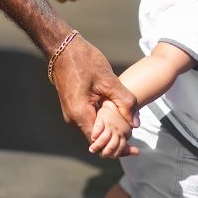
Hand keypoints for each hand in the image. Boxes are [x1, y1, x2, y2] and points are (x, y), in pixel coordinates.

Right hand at [51, 36, 138, 155]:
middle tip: (135, 148)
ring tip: (130, 135)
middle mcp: (72, 118)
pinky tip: (118, 121)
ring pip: (94, 131)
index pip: (101, 142)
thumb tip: (136, 124)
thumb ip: (125, 102)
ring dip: (111, 133)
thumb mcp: (109, 80)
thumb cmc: (84, 60)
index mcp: (80, 114)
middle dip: (116, 143)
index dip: (118, 148)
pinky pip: (90, 121)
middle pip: (97, 140)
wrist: (62, 46)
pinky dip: (105, 124)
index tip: (134, 150)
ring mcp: (71, 113)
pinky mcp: (73, 107)